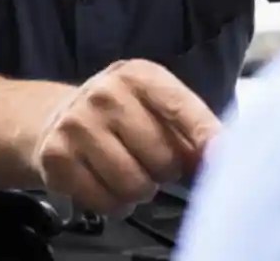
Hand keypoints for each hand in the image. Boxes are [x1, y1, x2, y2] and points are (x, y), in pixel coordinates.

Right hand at [28, 59, 220, 214]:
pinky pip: (105, 201)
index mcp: (139, 75)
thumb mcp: (156, 107)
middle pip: (162, 157)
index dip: (206, 137)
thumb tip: (221, 157)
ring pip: (134, 184)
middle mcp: (106, 93)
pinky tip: (109, 186)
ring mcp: (77, 124)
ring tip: (132, 174)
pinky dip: (115, 204)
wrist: (59, 118)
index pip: (181, 108)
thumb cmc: (123, 116)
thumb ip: (191, 129)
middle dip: (165, 171)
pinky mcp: (56, 156)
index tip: (222, 157)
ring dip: (141, 190)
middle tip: (153, 162)